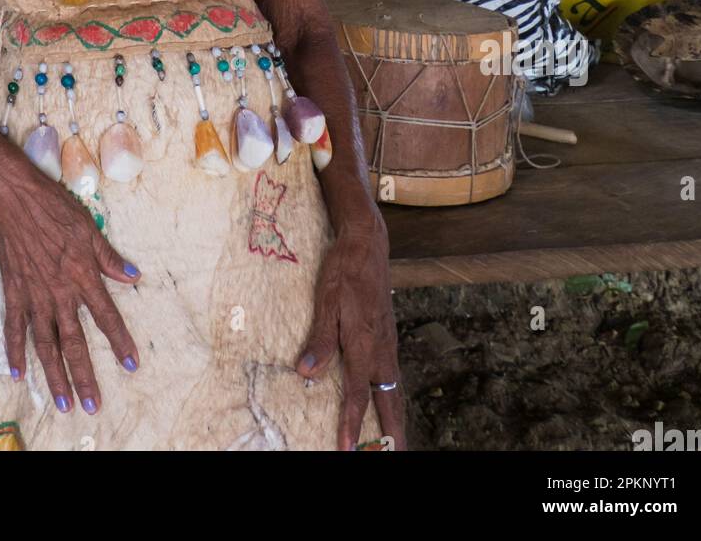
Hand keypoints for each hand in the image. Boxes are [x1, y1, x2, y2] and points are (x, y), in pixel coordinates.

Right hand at [0, 156, 140, 415]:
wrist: (12, 199)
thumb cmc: (53, 207)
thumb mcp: (88, 227)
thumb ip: (109, 257)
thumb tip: (134, 276)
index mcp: (82, 275)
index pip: (106, 316)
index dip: (119, 341)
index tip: (131, 364)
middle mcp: (59, 292)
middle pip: (74, 342)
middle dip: (85, 376)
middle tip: (92, 406)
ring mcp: (34, 295)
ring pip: (46, 344)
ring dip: (55, 375)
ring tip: (62, 402)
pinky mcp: (13, 291)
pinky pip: (15, 328)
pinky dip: (17, 351)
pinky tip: (20, 374)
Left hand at [297, 206, 405, 450]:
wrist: (367, 243)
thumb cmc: (343, 271)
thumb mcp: (326, 301)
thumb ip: (319, 339)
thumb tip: (305, 373)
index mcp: (364, 344)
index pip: (358, 395)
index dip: (350, 425)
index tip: (345, 450)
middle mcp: (381, 348)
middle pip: (389, 400)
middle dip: (392, 433)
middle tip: (394, 456)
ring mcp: (388, 342)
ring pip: (395, 388)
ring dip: (395, 417)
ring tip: (395, 441)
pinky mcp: (388, 335)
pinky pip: (394, 374)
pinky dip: (394, 396)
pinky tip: (388, 399)